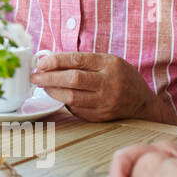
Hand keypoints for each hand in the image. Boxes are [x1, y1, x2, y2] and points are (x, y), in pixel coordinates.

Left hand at [31, 52, 156, 121]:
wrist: (142, 103)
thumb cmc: (120, 77)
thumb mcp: (108, 61)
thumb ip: (83, 61)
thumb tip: (50, 61)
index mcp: (110, 64)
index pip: (77, 60)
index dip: (55, 61)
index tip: (40, 63)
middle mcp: (109, 83)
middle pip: (72, 79)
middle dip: (49, 77)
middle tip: (35, 76)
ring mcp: (105, 102)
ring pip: (71, 97)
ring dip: (52, 91)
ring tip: (43, 86)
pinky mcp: (101, 116)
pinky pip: (75, 109)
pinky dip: (64, 102)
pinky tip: (58, 95)